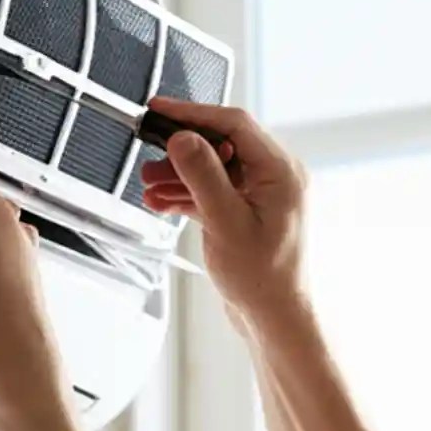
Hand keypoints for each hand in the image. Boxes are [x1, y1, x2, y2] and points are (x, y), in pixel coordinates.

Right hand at [140, 97, 308, 326]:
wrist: (276, 320)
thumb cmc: (264, 279)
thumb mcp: (226, 222)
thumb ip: (203, 175)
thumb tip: (183, 138)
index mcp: (281, 171)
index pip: (233, 123)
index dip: (193, 113)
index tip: (160, 109)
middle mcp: (276, 178)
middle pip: (222, 143)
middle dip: (181, 149)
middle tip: (149, 150)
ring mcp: (263, 195)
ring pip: (215, 168)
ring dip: (180, 173)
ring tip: (149, 182)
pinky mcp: (249, 212)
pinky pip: (215, 190)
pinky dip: (188, 193)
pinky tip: (162, 201)